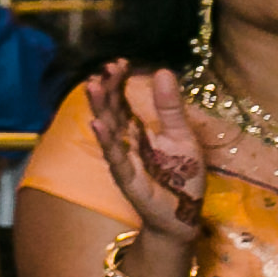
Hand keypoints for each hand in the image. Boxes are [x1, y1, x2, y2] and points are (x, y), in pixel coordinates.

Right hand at [88, 62, 209, 243]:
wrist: (184, 214)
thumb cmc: (182, 175)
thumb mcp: (181, 135)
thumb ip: (170, 107)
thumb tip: (163, 71)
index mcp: (138, 129)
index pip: (123, 100)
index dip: (119, 82)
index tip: (118, 62)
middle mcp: (125, 141)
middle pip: (112, 110)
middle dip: (108, 89)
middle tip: (105, 68)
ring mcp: (123, 158)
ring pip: (108, 129)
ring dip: (99, 108)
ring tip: (93, 86)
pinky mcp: (127, 177)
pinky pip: (115, 157)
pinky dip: (106, 140)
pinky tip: (97, 124)